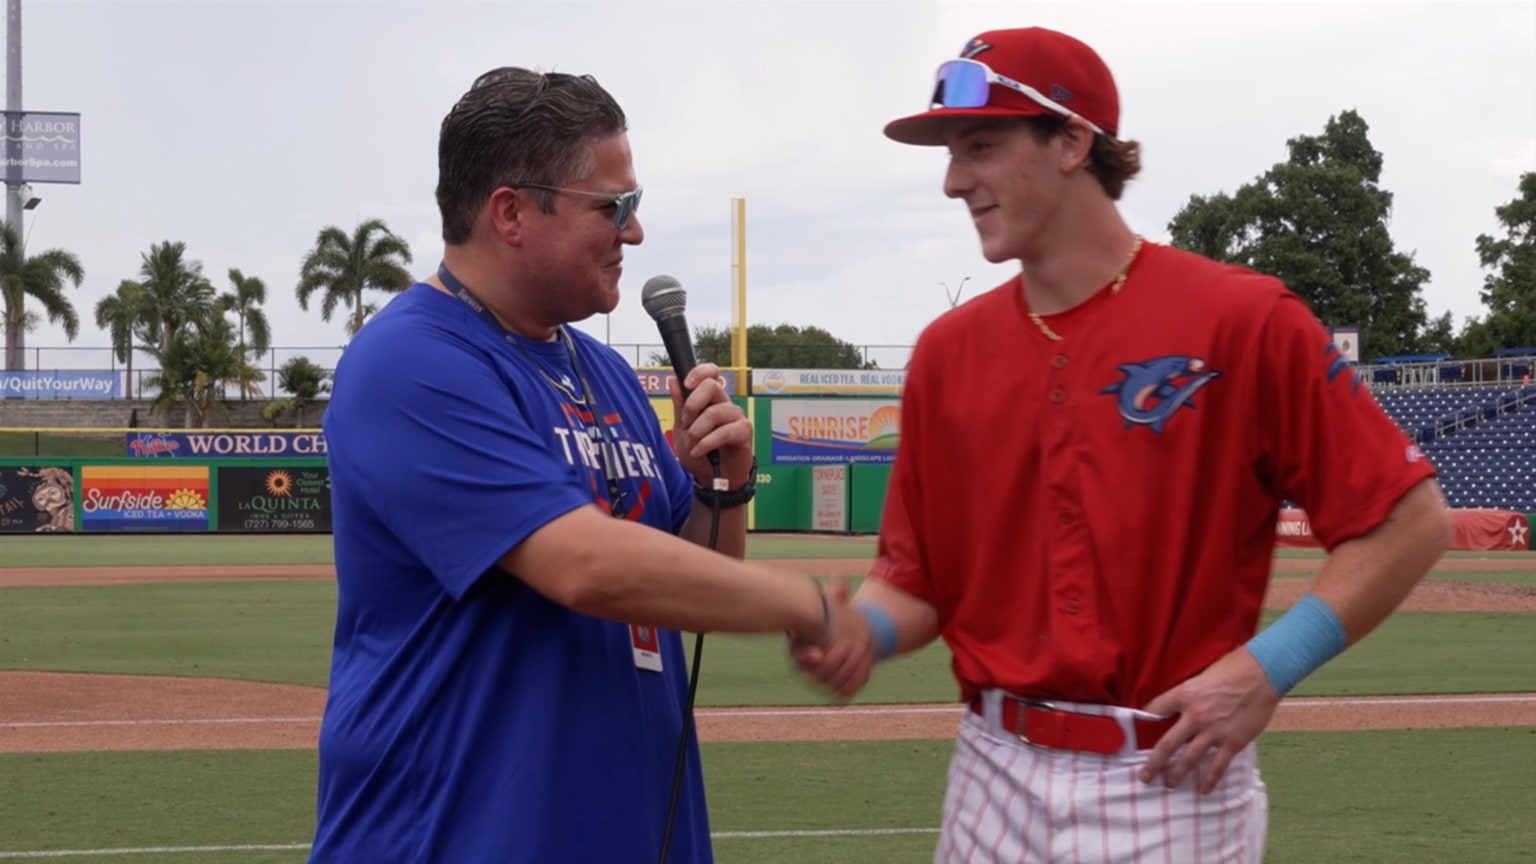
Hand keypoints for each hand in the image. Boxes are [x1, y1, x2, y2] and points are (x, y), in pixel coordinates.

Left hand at [668, 363, 752, 486]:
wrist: (711, 479)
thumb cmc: (700, 453)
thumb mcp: (682, 429)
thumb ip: (680, 405)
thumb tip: (673, 380)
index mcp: (711, 400)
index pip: (711, 373)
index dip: (700, 372)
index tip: (687, 384)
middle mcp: (725, 404)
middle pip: (712, 385)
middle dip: (692, 405)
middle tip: (685, 423)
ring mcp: (736, 417)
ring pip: (714, 412)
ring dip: (697, 431)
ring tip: (691, 445)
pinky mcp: (744, 432)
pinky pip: (724, 431)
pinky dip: (706, 443)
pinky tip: (698, 451)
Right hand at [788, 578, 876, 700]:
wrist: (845, 635)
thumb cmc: (833, 618)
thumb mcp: (831, 603)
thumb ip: (835, 593)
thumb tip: (841, 580)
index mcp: (801, 651)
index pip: (800, 660)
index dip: (808, 659)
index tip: (818, 652)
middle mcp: (810, 670)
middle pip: (820, 676)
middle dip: (837, 661)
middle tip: (851, 644)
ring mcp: (824, 681)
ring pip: (835, 684)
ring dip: (850, 669)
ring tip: (861, 651)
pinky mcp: (839, 688)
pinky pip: (847, 692)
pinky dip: (856, 680)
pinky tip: (865, 664)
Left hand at [1138, 646, 1281, 793]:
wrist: (1262, 673)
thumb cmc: (1232, 668)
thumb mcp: (1200, 676)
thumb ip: (1188, 694)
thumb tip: (1180, 705)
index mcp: (1183, 696)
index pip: (1155, 710)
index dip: (1144, 720)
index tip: (1138, 730)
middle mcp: (1194, 716)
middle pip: (1166, 745)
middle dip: (1154, 764)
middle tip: (1145, 777)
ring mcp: (1213, 732)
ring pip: (1189, 759)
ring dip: (1177, 774)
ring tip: (1170, 784)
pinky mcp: (1232, 742)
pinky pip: (1217, 766)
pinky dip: (1209, 780)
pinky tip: (1203, 790)